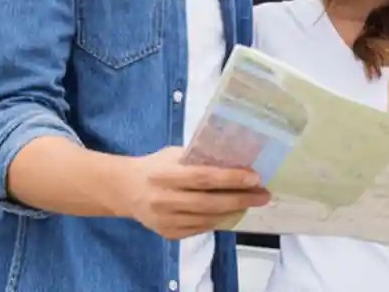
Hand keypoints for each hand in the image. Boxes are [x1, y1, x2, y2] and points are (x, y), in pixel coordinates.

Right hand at [124, 147, 270, 239]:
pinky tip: (230, 212)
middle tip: (263, 195)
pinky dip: (217, 221)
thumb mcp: (173, 154)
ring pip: (207, 219)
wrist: (125, 189)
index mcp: (165, 175)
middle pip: (209, 202)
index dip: (231, 178)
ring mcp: (164, 220)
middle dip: (240, 199)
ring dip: (233, 211)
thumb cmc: (156, 166)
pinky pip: (199, 229)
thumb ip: (199, 158)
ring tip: (251, 202)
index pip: (203, 177)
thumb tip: (235, 157)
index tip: (254, 177)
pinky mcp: (167, 233)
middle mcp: (164, 199)